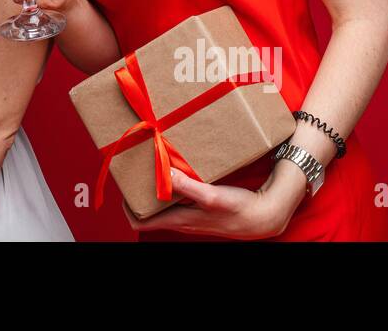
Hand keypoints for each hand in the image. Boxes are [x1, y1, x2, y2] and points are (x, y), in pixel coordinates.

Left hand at [121, 166, 301, 239]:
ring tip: (150, 165)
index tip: (123, 187)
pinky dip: (172, 184)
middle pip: (149, 210)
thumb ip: (188, 187)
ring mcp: (191, 214)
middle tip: (134, 169)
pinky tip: (176, 168)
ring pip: (163, 203)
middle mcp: (181, 219)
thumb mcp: (212, 196)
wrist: (264, 216)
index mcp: (179, 220)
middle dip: (138, 192)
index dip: (127, 208)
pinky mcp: (201, 206)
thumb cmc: (239, 209)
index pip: (141, 222)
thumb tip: (164, 175)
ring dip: (154, 187)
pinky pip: (178, 197)